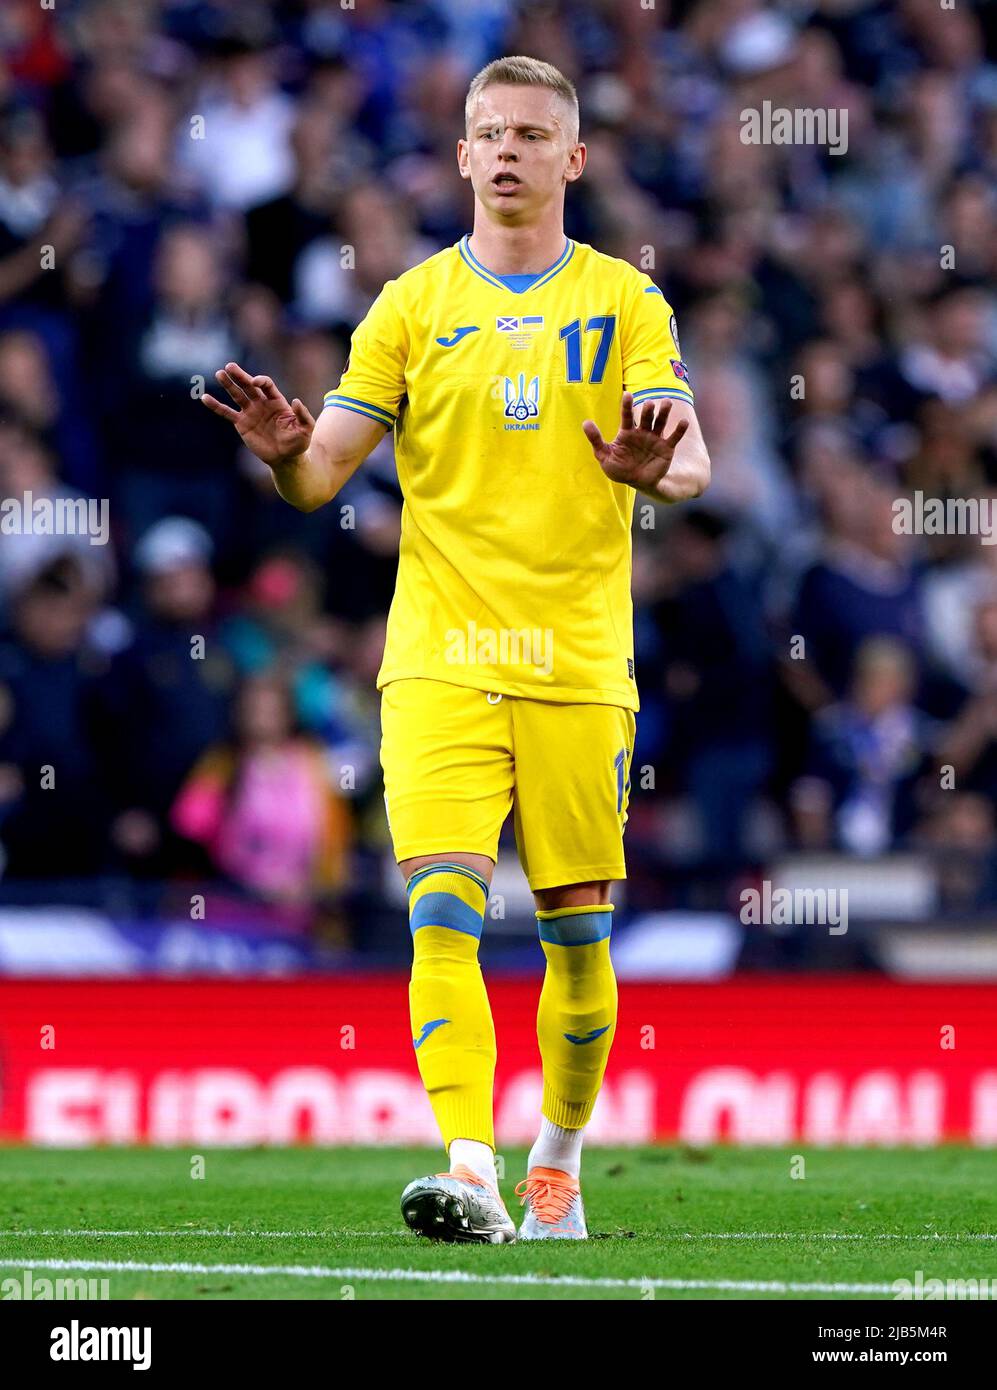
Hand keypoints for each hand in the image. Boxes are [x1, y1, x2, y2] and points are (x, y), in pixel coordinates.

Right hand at [200, 362, 314, 467]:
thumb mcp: (306, 429)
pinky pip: (226, 412)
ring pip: (237, 395)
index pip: (266, 385)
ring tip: (219, 374)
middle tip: (229, 366)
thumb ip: (303, 415)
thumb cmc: (298, 443)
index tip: (255, 382)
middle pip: (249, 385)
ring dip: (228, 384)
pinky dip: (216, 405)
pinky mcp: (241, 423)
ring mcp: (250, 412)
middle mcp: (261, 403)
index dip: (261, 381)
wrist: (285, 458)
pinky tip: (205, 398)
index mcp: (276, 400)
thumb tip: (296, 401)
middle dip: (240, 376)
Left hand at [582, 392, 688, 494]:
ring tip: (667, 402)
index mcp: (627, 432)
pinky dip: (679, 430)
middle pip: (646, 416)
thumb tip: (585, 422)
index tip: (627, 395)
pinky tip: (684, 422)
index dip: (627, 405)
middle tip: (649, 404)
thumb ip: (596, 439)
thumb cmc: (619, 468)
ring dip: (664, 413)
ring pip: (660, 422)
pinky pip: (674, 437)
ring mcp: (655, 439)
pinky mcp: (666, 448)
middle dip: (648, 409)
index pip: (627, 415)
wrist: (637, 482)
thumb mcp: (604, 456)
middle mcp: (642, 432)